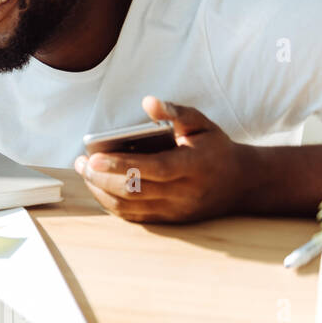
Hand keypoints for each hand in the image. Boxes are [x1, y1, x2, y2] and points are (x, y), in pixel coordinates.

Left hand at [72, 96, 252, 222]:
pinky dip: (111, 203)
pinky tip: (98, 187)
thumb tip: (148, 102)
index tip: (93, 158)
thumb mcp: (202, 124)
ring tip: (84, 172)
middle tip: (80, 162)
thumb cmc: (215, 148)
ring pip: (130, 207)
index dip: (121, 165)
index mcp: (195, 167)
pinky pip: (133, 217)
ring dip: (100, 191)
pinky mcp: (169, 220)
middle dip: (101, 178)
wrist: (242, 183)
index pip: (154, 169)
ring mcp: (176, 211)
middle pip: (135, 191)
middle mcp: (185, 193)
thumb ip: (175, 112)